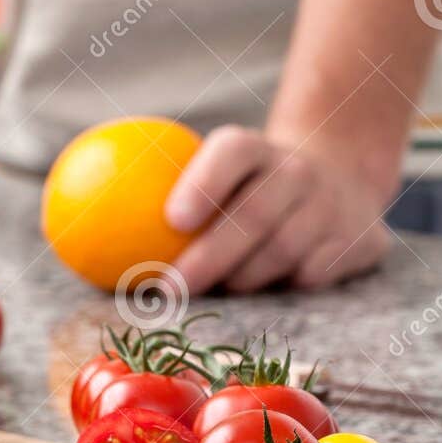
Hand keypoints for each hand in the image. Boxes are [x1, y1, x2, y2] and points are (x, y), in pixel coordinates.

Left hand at [164, 126, 391, 293]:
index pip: (231, 152)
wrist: (338, 177)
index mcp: (254, 147)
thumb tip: (75, 234)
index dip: (204, 181)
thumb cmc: (242, 189)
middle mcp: (298, 169)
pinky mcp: (366, 237)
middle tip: (171, 289)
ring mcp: (336, 203)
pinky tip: (265, 295)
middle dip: (210, 257)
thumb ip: (153, 194)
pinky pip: (319, 273)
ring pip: (286, 251)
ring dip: (245, 279)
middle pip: (255, 213)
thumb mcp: (209, 174)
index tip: (170, 220)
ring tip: (216, 292)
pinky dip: (289, 287)